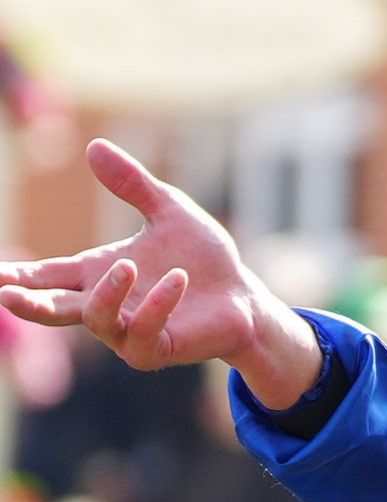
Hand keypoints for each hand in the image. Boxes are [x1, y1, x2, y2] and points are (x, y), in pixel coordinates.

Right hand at [0, 139, 321, 407]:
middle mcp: (107, 307)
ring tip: (127, 267)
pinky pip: (145, 333)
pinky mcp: (158, 349)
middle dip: (28, 303)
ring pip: (98, 320)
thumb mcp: (169, 212)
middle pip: (54, 309)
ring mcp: (130, 332)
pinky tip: (177, 280)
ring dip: (108, 294)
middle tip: (4, 294)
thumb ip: (133, 185)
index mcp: (98, 275)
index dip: (19, 276)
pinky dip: (157, 306)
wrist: (244, 296)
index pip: (48, 277)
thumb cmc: (203, 259)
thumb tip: (94, 147)